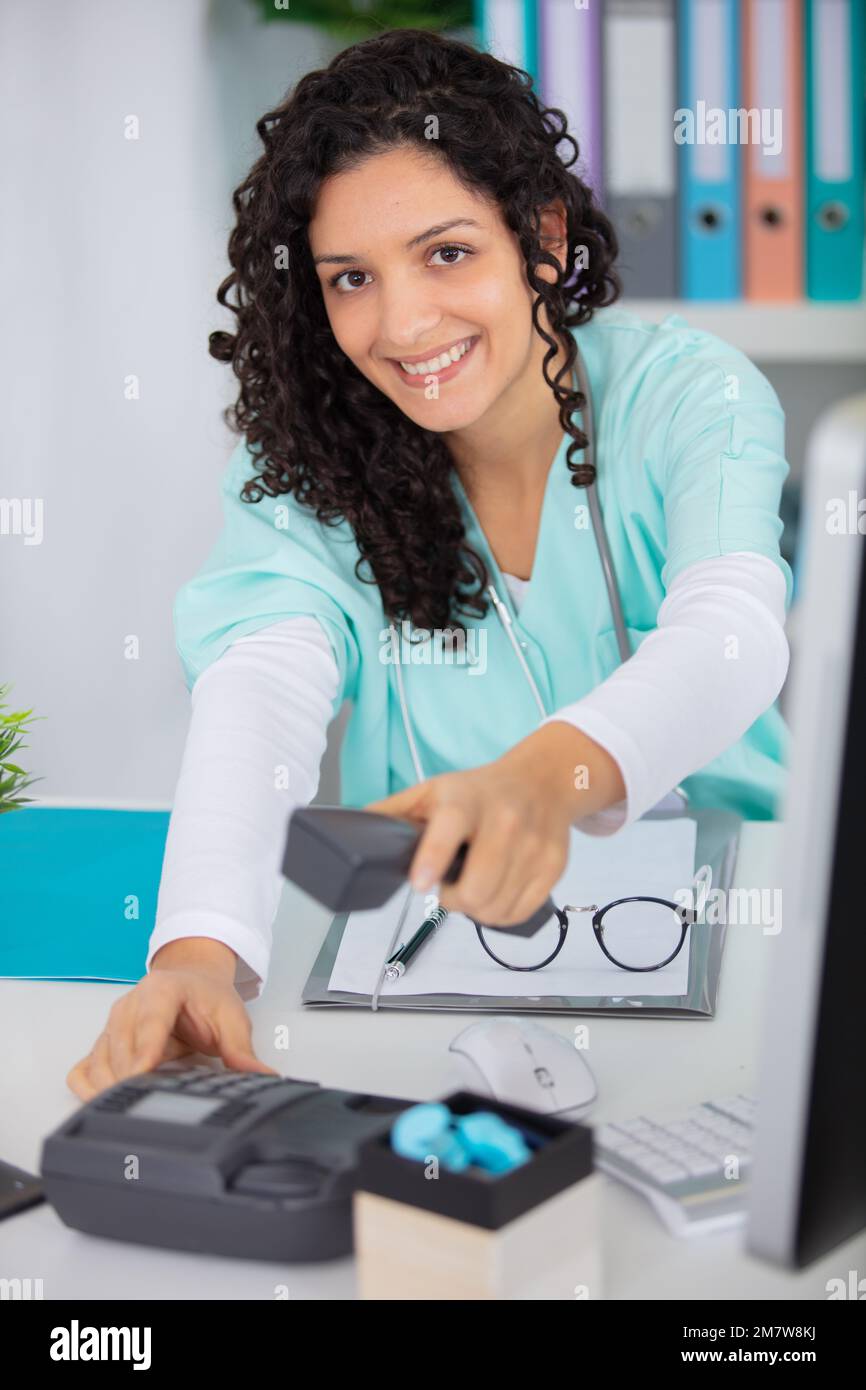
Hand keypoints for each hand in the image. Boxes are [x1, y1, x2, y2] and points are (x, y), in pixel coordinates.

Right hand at [66, 938, 278, 1100]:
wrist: (190, 978)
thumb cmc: (206, 996)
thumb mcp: (231, 1017)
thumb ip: (242, 1049)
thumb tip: (261, 1076)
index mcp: (162, 990)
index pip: (149, 1022)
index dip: (145, 1052)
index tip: (143, 1078)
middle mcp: (129, 1005)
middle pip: (120, 1049)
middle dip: (132, 1081)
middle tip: (152, 1109)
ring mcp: (111, 1025)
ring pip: (98, 1064)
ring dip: (112, 1090)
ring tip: (136, 1112)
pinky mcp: (102, 1043)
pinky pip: (82, 1071)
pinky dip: (90, 1090)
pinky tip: (111, 1106)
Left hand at [364, 722, 623, 927]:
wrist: (542, 782)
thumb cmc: (478, 791)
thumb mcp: (432, 790)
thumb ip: (393, 812)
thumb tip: (354, 829)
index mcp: (466, 800)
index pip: (450, 827)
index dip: (434, 858)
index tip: (421, 883)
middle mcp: (505, 820)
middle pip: (477, 886)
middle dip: (453, 899)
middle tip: (447, 887)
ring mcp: (534, 845)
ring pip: (496, 907)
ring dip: (476, 909)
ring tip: (471, 888)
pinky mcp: (554, 866)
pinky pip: (520, 913)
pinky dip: (500, 914)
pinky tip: (494, 894)